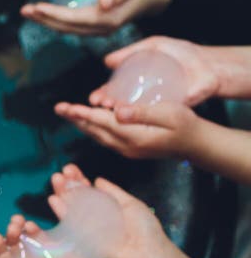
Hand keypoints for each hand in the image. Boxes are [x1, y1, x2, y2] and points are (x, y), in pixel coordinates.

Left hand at [22, 0, 176, 34]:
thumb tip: (104, 3)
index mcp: (108, 19)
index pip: (75, 19)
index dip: (55, 15)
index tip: (37, 8)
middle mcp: (101, 28)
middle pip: (67, 27)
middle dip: (45, 20)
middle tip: (24, 10)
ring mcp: (98, 29)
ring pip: (67, 29)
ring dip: (47, 21)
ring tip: (29, 12)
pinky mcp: (96, 26)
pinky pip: (71, 26)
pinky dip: (56, 21)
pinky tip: (44, 15)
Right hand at [46, 164, 173, 257]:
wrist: (151, 253)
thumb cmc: (145, 230)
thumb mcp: (131, 204)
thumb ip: (113, 192)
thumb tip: (97, 180)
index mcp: (104, 208)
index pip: (87, 191)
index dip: (78, 180)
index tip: (70, 168)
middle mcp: (93, 217)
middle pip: (76, 198)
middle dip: (67, 185)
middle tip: (60, 173)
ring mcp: (87, 229)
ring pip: (70, 209)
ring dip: (62, 194)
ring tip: (56, 180)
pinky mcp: (83, 241)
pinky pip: (70, 226)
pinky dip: (61, 213)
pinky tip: (54, 200)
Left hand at [54, 100, 201, 158]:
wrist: (198, 145)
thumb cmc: (187, 126)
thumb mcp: (170, 114)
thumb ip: (142, 112)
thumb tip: (117, 111)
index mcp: (133, 136)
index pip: (101, 122)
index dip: (81, 113)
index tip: (65, 107)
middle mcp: (125, 146)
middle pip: (94, 130)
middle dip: (75, 118)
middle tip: (58, 108)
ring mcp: (127, 150)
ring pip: (97, 135)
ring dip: (82, 124)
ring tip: (68, 113)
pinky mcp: (130, 149)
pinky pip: (105, 138)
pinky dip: (94, 128)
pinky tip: (89, 121)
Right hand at [88, 36, 220, 107]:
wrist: (210, 65)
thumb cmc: (184, 54)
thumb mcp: (154, 46)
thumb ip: (131, 52)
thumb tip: (107, 62)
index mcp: (136, 84)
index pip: (113, 93)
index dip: (102, 96)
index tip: (94, 98)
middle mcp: (142, 97)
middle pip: (117, 106)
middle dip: (104, 106)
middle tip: (97, 104)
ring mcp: (154, 107)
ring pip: (130, 114)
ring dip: (116, 114)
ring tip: (107, 108)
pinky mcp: (167, 113)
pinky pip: (149, 117)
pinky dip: (136, 117)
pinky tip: (126, 115)